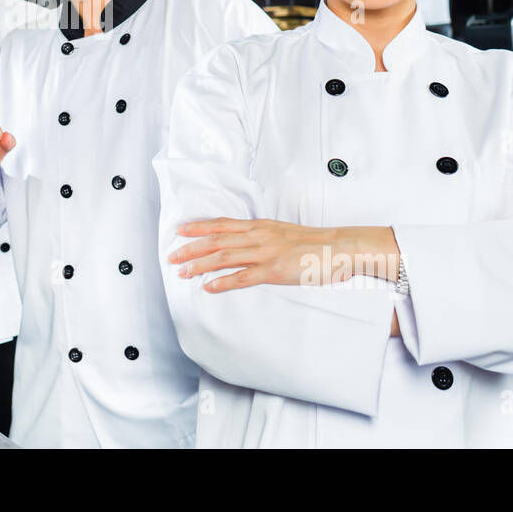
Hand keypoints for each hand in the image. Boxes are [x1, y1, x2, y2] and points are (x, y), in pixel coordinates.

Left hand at [169, 218, 361, 291]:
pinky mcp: (276, 270)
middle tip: (172, 257)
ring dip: (201, 265)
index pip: (222, 224)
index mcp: (260, 226)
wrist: (340, 246)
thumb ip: (262, 238)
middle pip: (217, 239)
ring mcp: (267, 252)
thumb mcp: (282, 233)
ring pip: (225, 256)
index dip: (198, 227)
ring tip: (183, 273)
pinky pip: (244, 276)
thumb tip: (244, 246)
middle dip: (191, 248)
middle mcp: (259, 236)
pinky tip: (209, 287)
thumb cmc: (314, 243)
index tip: (179, 231)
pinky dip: (224, 282)